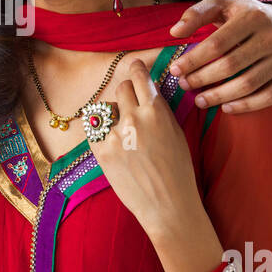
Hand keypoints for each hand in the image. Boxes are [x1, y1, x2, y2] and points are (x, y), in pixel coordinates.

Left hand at [90, 58, 202, 236]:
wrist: (168, 206)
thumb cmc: (178, 171)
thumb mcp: (176, 133)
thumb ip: (160, 110)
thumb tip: (147, 91)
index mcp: (156, 111)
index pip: (140, 78)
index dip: (136, 68)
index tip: (134, 65)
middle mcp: (134, 119)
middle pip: (121, 89)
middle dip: (125, 93)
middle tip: (129, 104)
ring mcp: (115, 135)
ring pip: (106, 109)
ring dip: (112, 114)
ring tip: (124, 132)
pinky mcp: (101, 152)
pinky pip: (93, 130)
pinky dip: (100, 132)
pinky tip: (111, 141)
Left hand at [167, 0, 271, 112]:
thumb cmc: (247, 16)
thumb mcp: (224, 4)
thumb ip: (197, 13)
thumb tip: (174, 33)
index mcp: (252, 16)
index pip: (218, 43)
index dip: (194, 59)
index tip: (175, 70)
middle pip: (232, 64)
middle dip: (203, 78)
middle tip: (184, 86)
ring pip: (249, 83)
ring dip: (220, 95)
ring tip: (200, 101)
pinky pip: (270, 96)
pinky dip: (246, 106)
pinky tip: (226, 108)